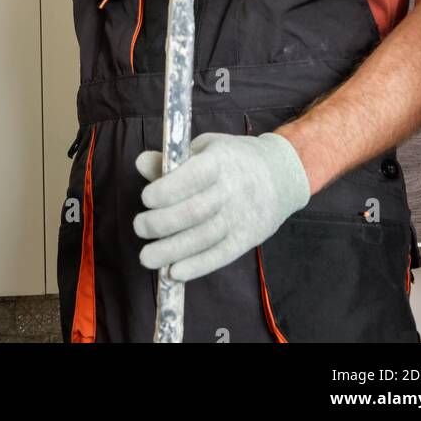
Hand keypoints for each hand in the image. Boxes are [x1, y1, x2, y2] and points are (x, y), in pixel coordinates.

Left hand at [133, 131, 309, 281]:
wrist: (280, 174)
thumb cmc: (232, 159)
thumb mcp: (205, 147)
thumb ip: (173, 160)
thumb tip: (140, 163)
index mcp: (220, 160)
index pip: (194, 176)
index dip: (167, 189)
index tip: (145, 198)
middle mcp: (232, 189)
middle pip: (196, 211)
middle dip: (162, 223)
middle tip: (139, 227)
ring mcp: (240, 216)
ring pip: (204, 238)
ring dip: (172, 250)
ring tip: (146, 257)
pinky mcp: (246, 239)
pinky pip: (220, 255)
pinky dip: (196, 266)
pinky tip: (174, 273)